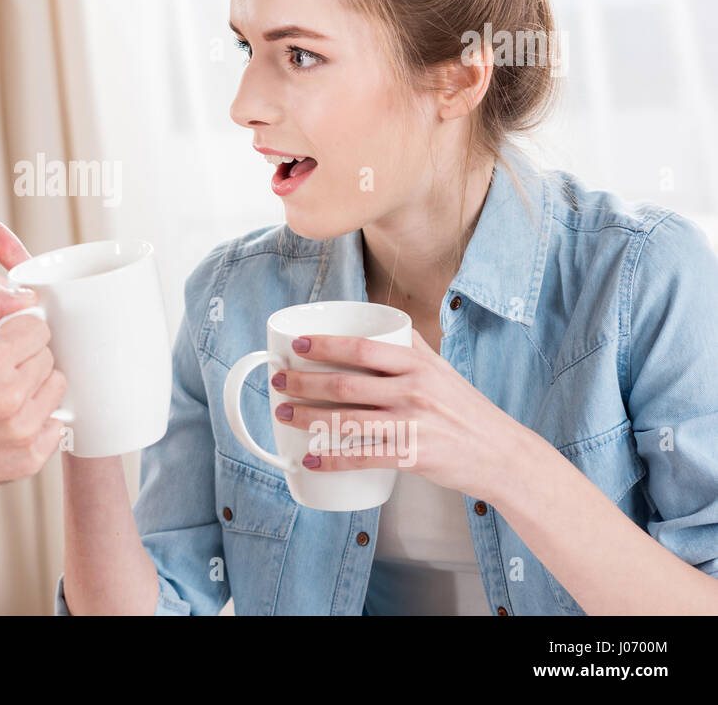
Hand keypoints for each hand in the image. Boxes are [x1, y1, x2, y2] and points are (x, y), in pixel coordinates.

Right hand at [0, 279, 67, 496]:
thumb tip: (20, 295)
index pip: (37, 327)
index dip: (15, 329)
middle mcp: (11, 398)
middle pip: (47, 355)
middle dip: (22, 356)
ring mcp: (23, 432)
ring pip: (56, 386)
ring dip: (34, 385)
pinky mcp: (29, 459)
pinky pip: (56, 424)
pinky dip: (36, 419)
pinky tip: (5, 421)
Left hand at [267, 328, 526, 502]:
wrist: (501, 453)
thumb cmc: (466, 410)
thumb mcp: (441, 370)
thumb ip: (411, 347)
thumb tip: (378, 320)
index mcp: (417, 364)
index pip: (362, 348)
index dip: (325, 345)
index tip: (297, 345)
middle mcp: (412, 390)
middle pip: (345, 383)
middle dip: (303, 382)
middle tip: (278, 380)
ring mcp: (411, 424)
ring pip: (346, 419)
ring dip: (307, 417)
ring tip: (283, 414)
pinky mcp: (411, 455)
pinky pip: (361, 456)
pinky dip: (331, 459)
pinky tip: (310, 459)